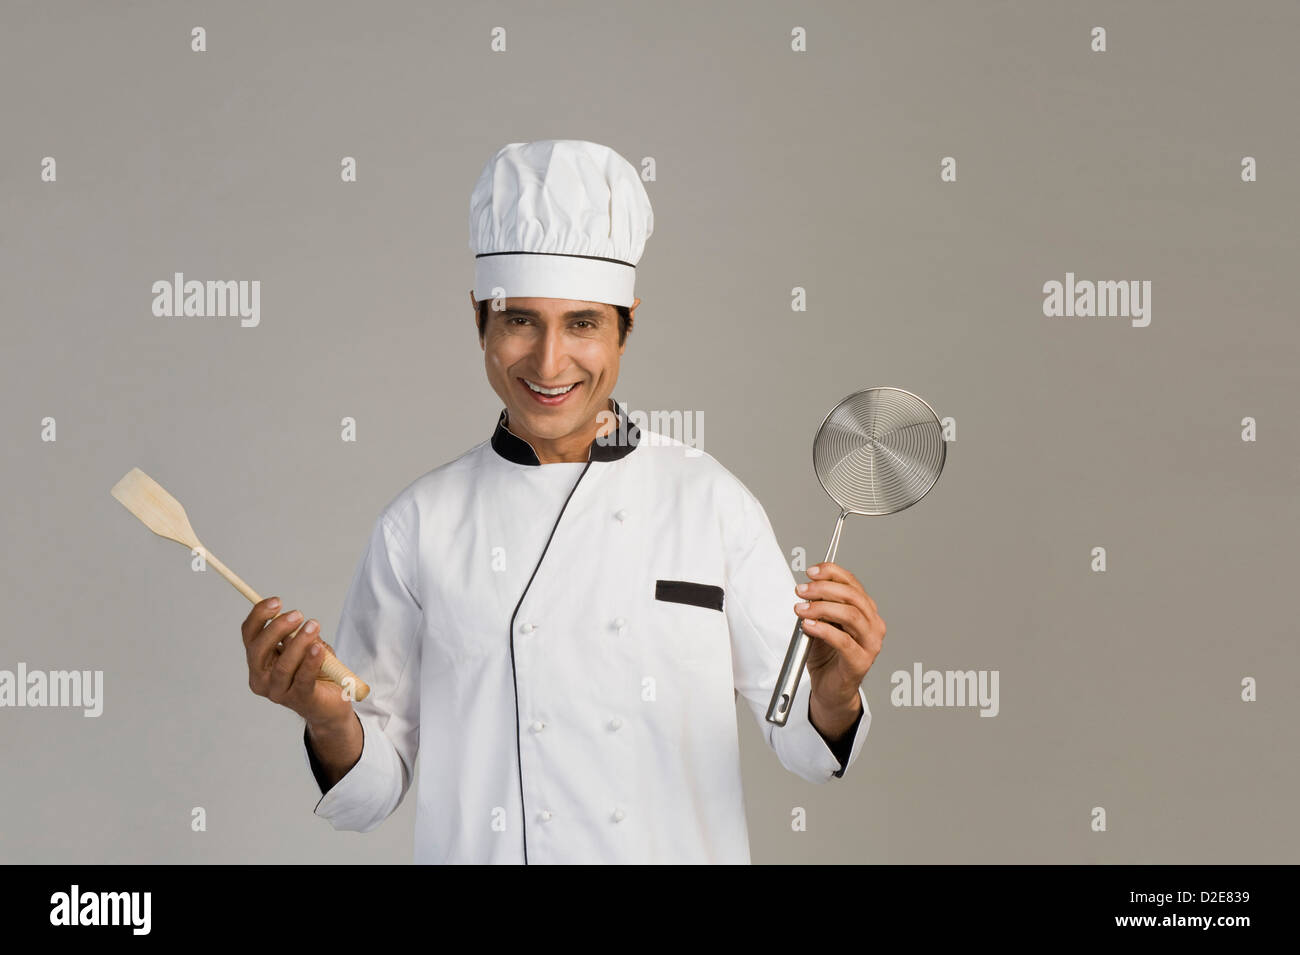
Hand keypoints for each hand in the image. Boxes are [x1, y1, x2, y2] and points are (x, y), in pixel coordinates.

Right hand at [241, 597, 355, 727]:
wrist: (331, 702)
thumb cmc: (315, 669)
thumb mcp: (305, 645)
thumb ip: (297, 634)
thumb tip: (294, 620)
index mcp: (258, 662)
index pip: (249, 635)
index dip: (259, 616)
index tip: (277, 601)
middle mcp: (261, 679)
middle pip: (258, 650)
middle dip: (276, 628)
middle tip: (298, 614)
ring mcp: (278, 693)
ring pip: (283, 665)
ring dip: (299, 642)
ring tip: (313, 626)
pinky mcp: (300, 700)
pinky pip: (303, 679)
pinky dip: (311, 661)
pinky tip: (318, 649)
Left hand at [792, 561, 884, 733]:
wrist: (830, 689)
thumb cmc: (827, 655)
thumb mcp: (822, 623)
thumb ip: (820, 606)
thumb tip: (808, 589)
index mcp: (866, 611)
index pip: (852, 584)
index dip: (832, 573)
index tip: (811, 572)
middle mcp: (874, 625)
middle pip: (852, 596)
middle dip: (823, 589)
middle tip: (801, 590)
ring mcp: (871, 644)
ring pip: (850, 615)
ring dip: (821, 608)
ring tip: (801, 609)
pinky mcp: (861, 661)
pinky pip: (843, 641)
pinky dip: (823, 630)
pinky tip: (808, 626)